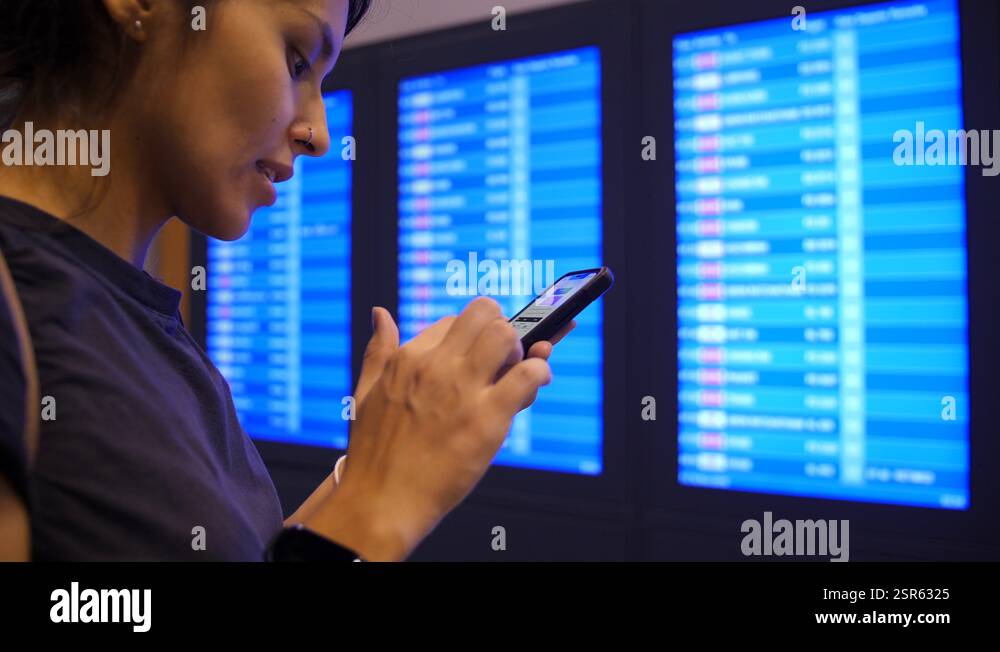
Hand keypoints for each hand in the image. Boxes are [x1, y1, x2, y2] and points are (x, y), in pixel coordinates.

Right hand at [303, 297, 554, 559]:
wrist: (381, 501)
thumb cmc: (375, 454)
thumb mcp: (367, 392)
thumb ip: (378, 350)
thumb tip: (381, 314)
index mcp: (409, 357)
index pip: (454, 321)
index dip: (473, 336)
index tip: (480, 357)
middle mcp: (437, 366)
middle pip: (484, 314)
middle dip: (500, 329)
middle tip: (503, 359)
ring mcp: (463, 390)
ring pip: (507, 336)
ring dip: (521, 349)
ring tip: (517, 374)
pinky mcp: (487, 419)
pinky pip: (528, 375)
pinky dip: (539, 373)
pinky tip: (535, 385)